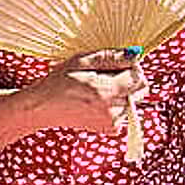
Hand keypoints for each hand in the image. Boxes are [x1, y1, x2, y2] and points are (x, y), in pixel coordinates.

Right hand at [25, 49, 148, 134]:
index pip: (139, 78)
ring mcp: (113, 123)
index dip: (131, 66)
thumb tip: (135, 54)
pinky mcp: (110, 129)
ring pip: (133, 100)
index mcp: (106, 92)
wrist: (44, 107)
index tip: (116, 62)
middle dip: (129, 79)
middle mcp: (113, 111)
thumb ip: (111, 57)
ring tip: (97, 87)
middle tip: (105, 74)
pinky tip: (97, 99)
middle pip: (140, 91)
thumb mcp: (82, 61)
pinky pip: (125, 111)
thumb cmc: (59, 81)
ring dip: (122, 92)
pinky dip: (116, 103)